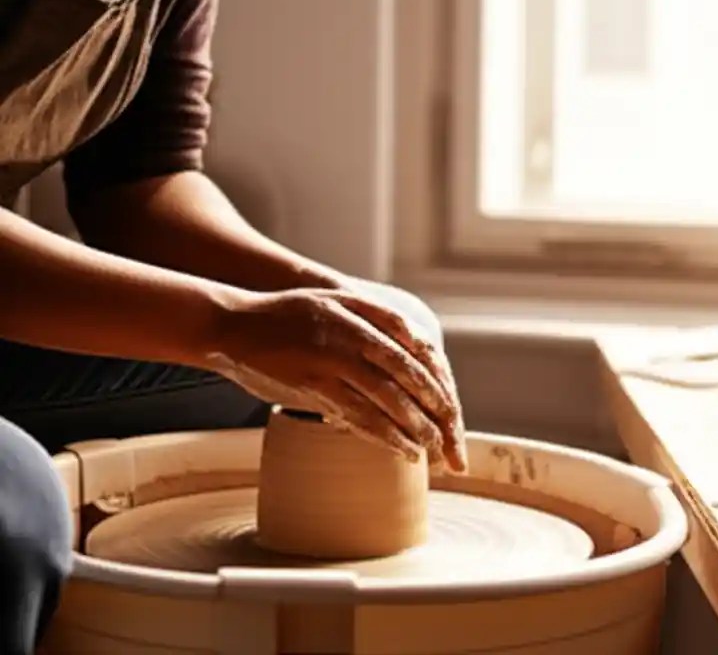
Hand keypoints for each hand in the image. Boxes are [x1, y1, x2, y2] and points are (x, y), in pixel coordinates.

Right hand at [204, 288, 465, 470]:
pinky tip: (401, 450)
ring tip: (432, 450)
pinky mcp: (312, 384)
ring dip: (413, 428)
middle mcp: (353, 337)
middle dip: (434, 413)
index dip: (435, 386)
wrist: (233, 322)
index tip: (451, 410)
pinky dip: (382, 434)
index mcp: (364, 317)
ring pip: (385, 400)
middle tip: (451, 439)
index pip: (414, 355)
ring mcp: (333, 361)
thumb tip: (420, 341)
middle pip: (406, 380)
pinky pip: (356, 415)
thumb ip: (379, 317)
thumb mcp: (337, 300)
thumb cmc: (291, 314)